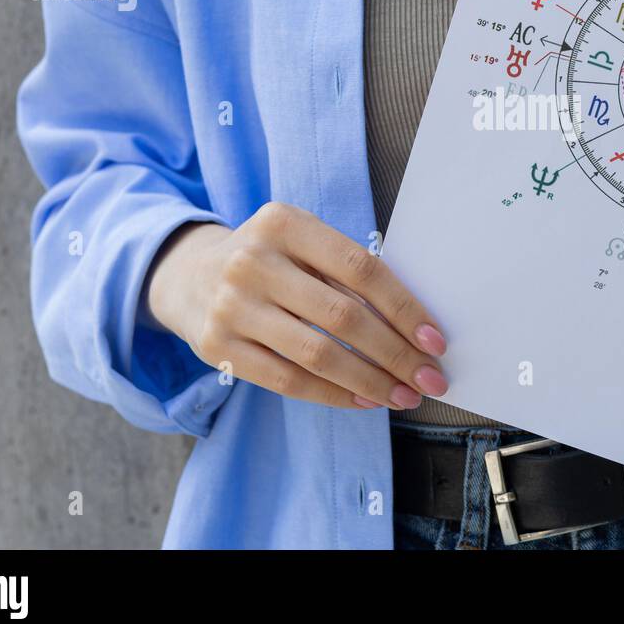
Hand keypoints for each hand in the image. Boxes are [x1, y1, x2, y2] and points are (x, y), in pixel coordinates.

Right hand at [146, 203, 447, 409]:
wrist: (187, 275)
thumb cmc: (270, 260)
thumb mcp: (301, 242)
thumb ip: (347, 271)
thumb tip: (415, 326)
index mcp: (285, 223)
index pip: (361, 269)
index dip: (404, 308)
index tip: (435, 341)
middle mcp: (254, 261)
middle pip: (344, 317)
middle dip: (396, 354)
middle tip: (430, 379)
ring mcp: (231, 306)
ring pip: (318, 355)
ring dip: (371, 382)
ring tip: (403, 395)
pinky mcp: (217, 348)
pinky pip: (288, 381)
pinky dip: (334, 395)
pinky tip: (364, 400)